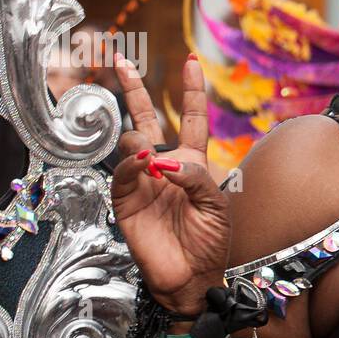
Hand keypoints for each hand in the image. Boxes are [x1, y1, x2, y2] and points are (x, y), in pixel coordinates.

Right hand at [110, 52, 230, 315]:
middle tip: (122, 61)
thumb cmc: (210, 241)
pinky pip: (123, 173)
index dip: (191, 91)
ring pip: (131, 143)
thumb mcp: (216, 204)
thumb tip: (163, 160)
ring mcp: (142, 181)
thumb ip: (195, 176)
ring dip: (139, 142)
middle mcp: (164, 166)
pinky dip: (132, 165)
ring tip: (150, 157)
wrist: (192, 276)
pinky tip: (143, 165)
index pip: (192, 118)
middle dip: (134, 90)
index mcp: (193, 162)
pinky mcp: (126, 200)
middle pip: (146, 119)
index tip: (191, 62)